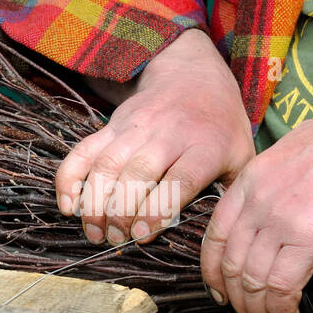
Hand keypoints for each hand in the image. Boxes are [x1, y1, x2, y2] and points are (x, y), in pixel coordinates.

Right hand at [56, 29, 253, 243]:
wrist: (192, 73)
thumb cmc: (220, 126)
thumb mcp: (243, 154)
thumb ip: (233, 192)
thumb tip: (221, 237)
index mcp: (206, 145)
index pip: (180, 179)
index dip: (158, 209)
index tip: (142, 236)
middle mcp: (168, 133)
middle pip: (138, 172)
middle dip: (121, 210)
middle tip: (116, 239)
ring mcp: (135, 127)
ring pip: (107, 163)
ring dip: (95, 201)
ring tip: (95, 233)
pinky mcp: (111, 125)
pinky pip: (83, 151)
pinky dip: (70, 178)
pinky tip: (69, 207)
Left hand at [200, 109, 312, 312]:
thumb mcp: (295, 148)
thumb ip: (276, 177)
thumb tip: (278, 201)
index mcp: (251, 181)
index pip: (215, 235)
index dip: (213, 271)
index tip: (220, 292)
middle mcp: (257, 202)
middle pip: (232, 265)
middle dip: (238, 301)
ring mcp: (279, 219)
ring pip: (253, 281)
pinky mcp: (307, 236)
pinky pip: (282, 285)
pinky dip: (281, 309)